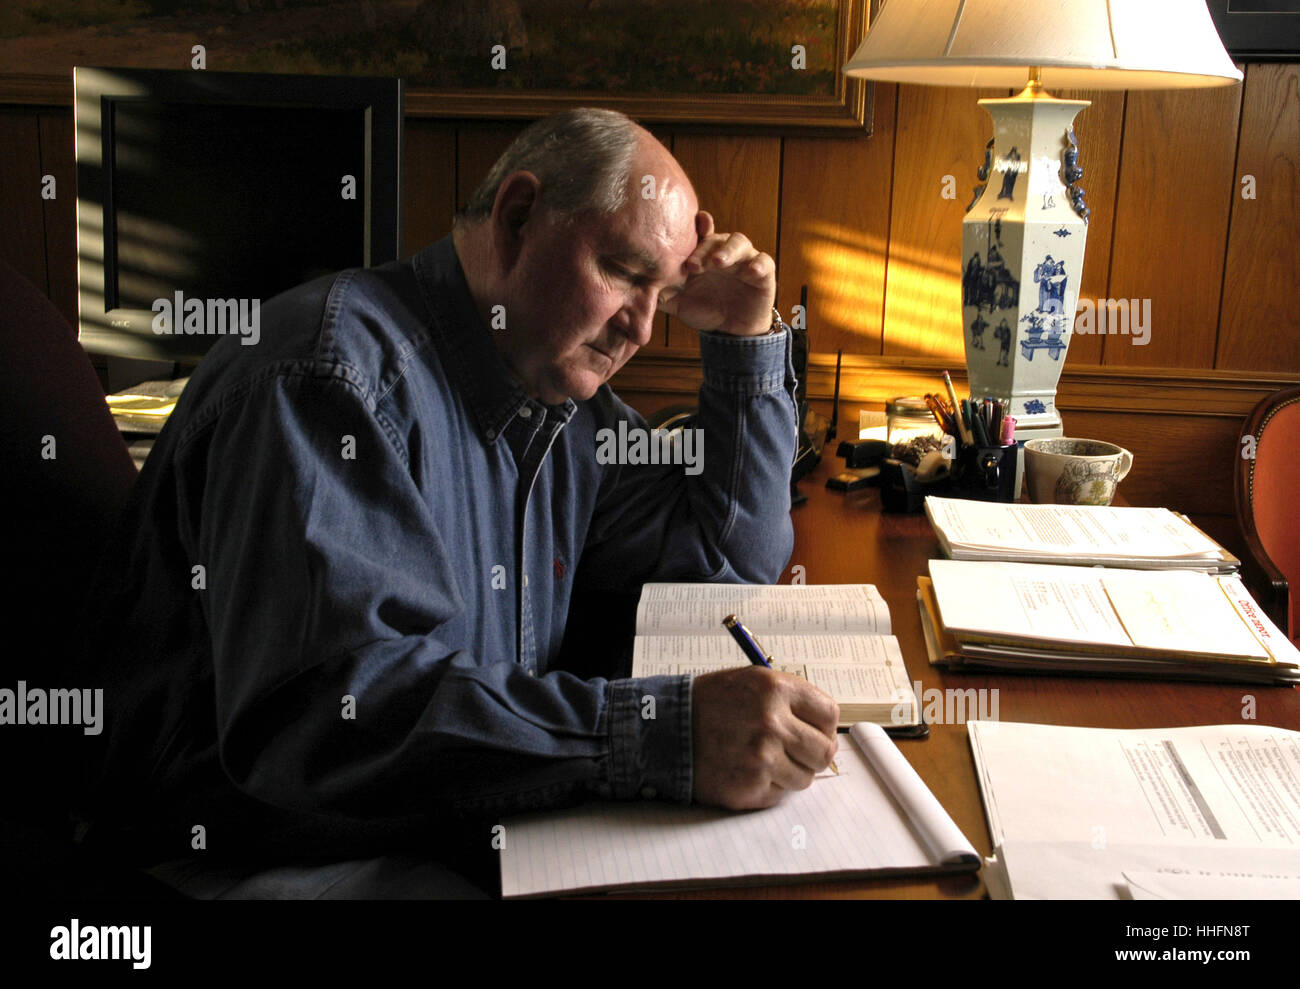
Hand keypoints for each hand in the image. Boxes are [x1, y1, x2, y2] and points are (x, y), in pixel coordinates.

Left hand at [657, 211, 776, 336]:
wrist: (730, 332)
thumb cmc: (704, 309)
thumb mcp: (678, 303)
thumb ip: (658, 294)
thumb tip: (631, 290)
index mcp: (702, 254)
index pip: (698, 234)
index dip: (693, 228)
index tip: (684, 227)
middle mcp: (723, 251)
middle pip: (716, 237)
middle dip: (704, 247)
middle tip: (692, 264)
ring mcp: (744, 260)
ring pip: (740, 243)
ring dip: (728, 250)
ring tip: (718, 262)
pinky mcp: (763, 273)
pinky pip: (764, 262)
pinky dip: (758, 264)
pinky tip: (751, 271)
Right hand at [691, 666, 839, 809]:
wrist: (665, 729)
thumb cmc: (708, 704)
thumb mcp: (751, 682)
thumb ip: (790, 699)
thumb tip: (824, 725)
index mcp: (776, 690)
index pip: (829, 714)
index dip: (824, 726)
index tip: (815, 731)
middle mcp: (772, 723)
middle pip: (824, 751)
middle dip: (812, 754)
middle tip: (795, 752)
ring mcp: (762, 758)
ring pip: (804, 778)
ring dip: (789, 773)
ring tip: (762, 760)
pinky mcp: (750, 787)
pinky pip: (778, 795)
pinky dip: (766, 787)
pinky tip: (744, 770)